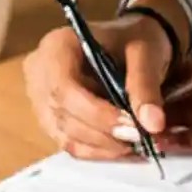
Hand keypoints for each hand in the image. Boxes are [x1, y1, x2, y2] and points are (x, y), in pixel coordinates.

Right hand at [22, 12, 176, 159]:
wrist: (130, 42)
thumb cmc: (133, 39)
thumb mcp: (145, 53)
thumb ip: (145, 86)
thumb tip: (152, 124)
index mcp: (56, 46)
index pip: (64, 87)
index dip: (96, 113)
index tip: (131, 126)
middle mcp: (39, 72)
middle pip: (63, 114)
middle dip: (103, 132)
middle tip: (140, 138)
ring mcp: (40, 98)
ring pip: (66, 134)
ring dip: (103, 145)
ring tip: (136, 143)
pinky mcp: (50, 119)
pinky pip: (69, 143)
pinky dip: (98, 151)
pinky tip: (123, 148)